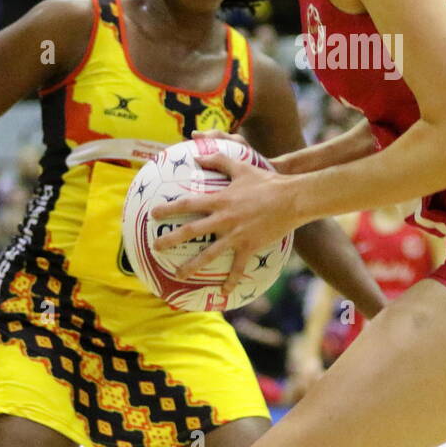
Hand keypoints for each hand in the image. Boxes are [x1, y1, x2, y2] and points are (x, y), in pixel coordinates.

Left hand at [151, 152, 303, 292]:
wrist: (291, 198)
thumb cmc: (266, 180)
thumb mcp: (241, 166)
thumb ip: (218, 160)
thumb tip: (197, 154)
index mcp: (220, 200)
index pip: (188, 204)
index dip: (169, 208)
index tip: (154, 213)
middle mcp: (224, 219)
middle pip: (191, 231)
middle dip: (170, 239)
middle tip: (155, 247)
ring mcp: (236, 235)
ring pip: (209, 254)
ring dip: (192, 265)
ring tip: (178, 274)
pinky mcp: (249, 246)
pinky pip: (237, 267)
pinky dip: (230, 280)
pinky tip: (224, 292)